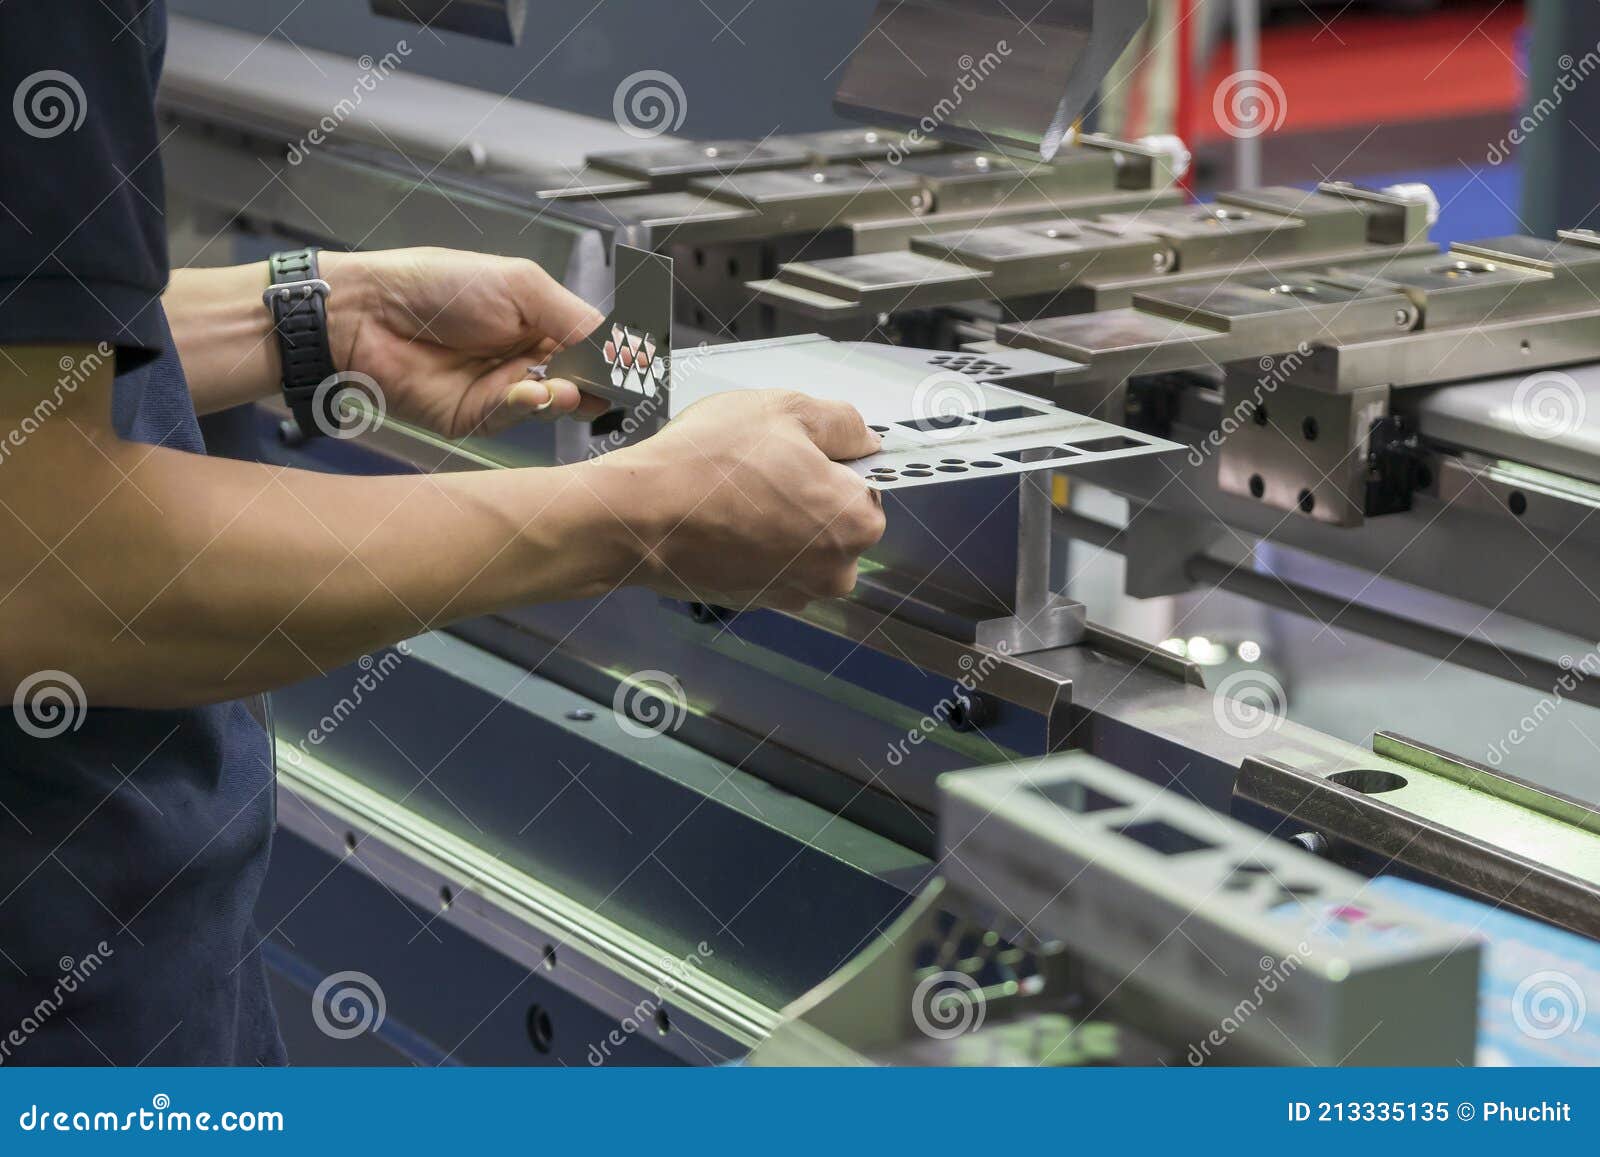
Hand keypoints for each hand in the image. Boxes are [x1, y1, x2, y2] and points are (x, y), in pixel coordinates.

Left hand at [320, 248, 608, 438]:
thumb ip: (574, 317)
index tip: (638, 366)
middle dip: (598, 385)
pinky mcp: (475, 418)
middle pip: (580, 381)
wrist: (368, 312)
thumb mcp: (521, 285)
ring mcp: (501, 390)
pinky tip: (531, 390)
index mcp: (539, 321)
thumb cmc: (435, 284)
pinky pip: (513, 418)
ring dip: (565, 397)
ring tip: (568, 387)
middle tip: (613, 385)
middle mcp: (525, 358)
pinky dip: (528, 406)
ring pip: (552, 405)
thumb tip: (620, 346)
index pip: (592, 346)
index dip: (614, 358)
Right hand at [590, 391, 886, 610]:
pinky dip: (752, 544)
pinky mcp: (756, 603)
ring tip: (732, 493)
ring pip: (801, 544)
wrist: (638, 518)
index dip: (831, 461)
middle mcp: (836, 570)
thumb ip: (842, 422)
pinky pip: (768, 563)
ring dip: (778, 520)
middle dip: (806, 494)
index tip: (793, 451)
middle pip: (835, 520)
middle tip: (757, 467)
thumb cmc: (713, 460)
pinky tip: (718, 519)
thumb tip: (864, 441)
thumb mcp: (785, 410)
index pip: (866, 485)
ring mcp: (794, 594)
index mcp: (857, 523)